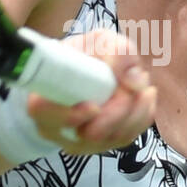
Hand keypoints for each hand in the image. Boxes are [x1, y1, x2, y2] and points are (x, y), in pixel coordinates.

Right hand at [25, 28, 157, 154]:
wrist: (83, 73)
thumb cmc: (85, 56)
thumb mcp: (98, 41)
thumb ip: (116, 51)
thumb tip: (134, 80)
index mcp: (41, 98)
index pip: (44, 114)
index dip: (71, 115)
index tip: (94, 106)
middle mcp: (56, 128)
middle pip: (91, 134)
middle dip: (119, 108)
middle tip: (132, 83)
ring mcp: (79, 142)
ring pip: (113, 138)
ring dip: (135, 110)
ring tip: (142, 85)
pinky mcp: (101, 146)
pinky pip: (128, 138)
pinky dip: (141, 116)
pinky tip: (145, 97)